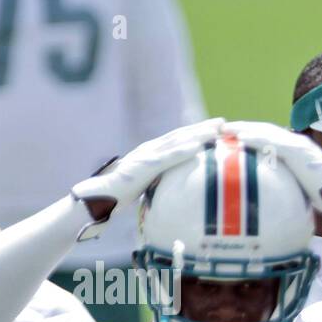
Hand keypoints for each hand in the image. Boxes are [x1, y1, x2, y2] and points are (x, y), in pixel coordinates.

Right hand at [71, 118, 224, 218]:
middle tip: (224, 123)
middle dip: (203, 128)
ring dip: (198, 134)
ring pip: (177, 142)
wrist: (97, 198)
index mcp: (152, 154)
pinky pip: (166, 158)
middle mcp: (150, 150)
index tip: (218, 130)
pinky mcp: (142, 167)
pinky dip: (182, 151)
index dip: (198, 133)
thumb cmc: (120, 196)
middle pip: (181, 136)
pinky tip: (197, 147)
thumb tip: (178, 191)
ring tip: (216, 130)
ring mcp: (146, 157)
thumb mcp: (148, 187)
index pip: (179, 141)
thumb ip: (162, 183)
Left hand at [221, 121, 321, 211]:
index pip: (268, 139)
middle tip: (221, 129)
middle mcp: (298, 145)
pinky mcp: (300, 151)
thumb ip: (285, 188)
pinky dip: (256, 138)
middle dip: (242, 128)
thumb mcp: (299, 191)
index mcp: (297, 152)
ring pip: (266, 132)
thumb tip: (269, 201)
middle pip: (264, 131)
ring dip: (244, 129)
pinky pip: (273, 142)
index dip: (249, 136)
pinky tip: (240, 138)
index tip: (230, 139)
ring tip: (225, 130)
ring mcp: (299, 146)